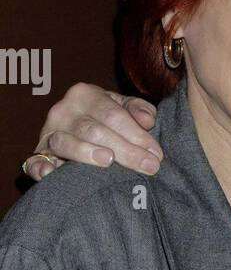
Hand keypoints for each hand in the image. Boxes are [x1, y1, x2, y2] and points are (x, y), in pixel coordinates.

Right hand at [23, 84, 162, 178]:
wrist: (75, 128)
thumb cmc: (107, 119)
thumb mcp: (123, 108)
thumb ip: (139, 110)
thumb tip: (147, 120)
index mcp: (84, 94)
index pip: (113, 115)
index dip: (137, 135)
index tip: (156, 154)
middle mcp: (62, 111)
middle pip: (94, 131)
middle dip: (124, 150)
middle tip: (148, 167)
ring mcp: (47, 133)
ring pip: (66, 143)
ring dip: (86, 153)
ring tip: (108, 161)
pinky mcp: (38, 155)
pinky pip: (35, 162)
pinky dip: (41, 168)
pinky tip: (52, 175)